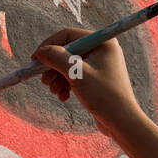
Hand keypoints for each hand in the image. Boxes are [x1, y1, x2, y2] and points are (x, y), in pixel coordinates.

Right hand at [31, 27, 145, 142]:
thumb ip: (57, 59)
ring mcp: (99, 64)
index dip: (50, 45)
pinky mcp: (96, 78)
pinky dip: (66, 84)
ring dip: (57, 77)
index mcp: (103, 42)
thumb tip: (41, 51)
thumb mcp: (77, 75)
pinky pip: (75, 75)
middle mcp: (102, 49)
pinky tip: (63, 97)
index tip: (35, 59)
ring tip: (54, 91)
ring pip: (69, 65)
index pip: (69, 35)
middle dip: (53, 66)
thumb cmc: (104, 96)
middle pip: (67, 51)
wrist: (122, 122)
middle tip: (44, 81)